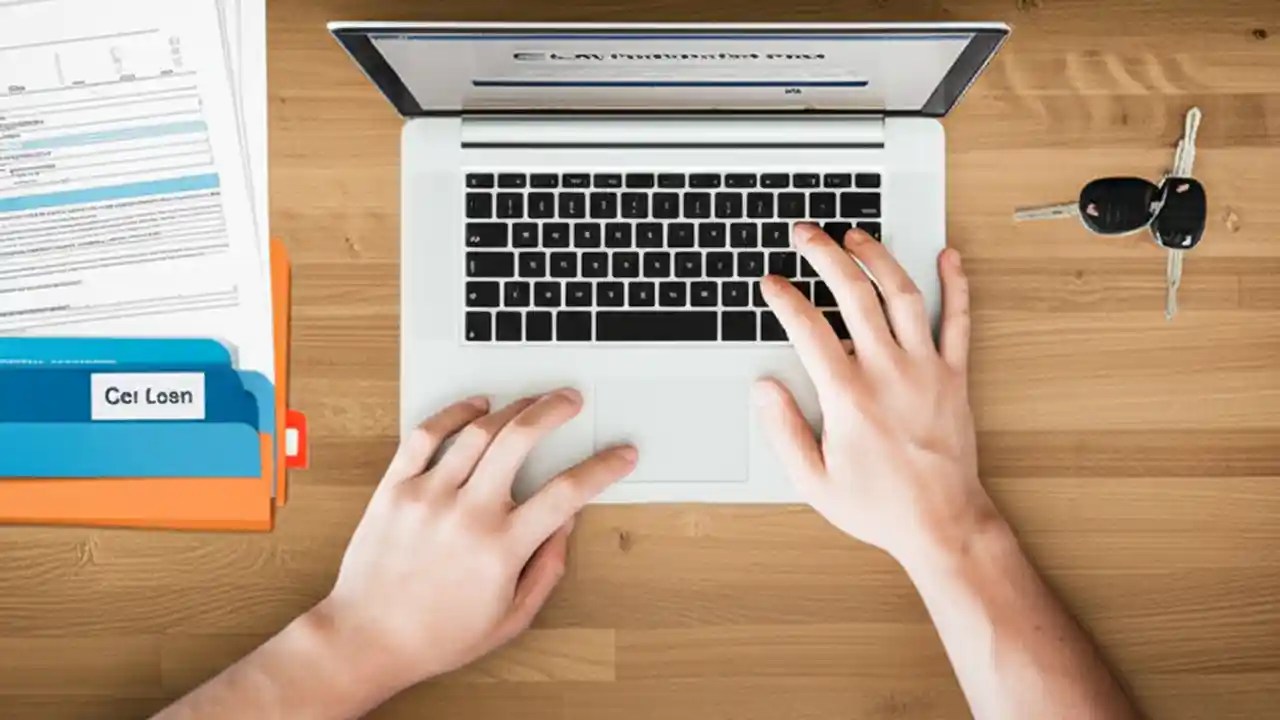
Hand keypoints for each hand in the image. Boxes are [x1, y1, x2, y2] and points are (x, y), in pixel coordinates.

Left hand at [311, 389, 636, 695]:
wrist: (367, 639)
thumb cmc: (436, 635)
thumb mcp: (510, 618)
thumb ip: (546, 568)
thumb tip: (567, 523)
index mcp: (501, 549)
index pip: (567, 493)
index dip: (603, 467)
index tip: (620, 454)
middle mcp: (467, 515)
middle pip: (521, 439)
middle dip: (554, 410)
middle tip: (569, 400)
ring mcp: (428, 497)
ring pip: (479, 431)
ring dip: (513, 408)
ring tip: (530, 402)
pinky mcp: (395, 489)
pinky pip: (425, 435)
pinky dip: (454, 412)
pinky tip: (476, 407)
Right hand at [755, 224, 996, 566]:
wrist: (941, 522)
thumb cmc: (879, 506)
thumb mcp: (812, 480)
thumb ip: (783, 430)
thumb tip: (764, 389)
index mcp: (848, 396)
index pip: (808, 328)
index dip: (785, 298)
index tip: (772, 283)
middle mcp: (887, 372)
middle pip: (853, 294)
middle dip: (825, 255)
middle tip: (806, 235)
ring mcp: (925, 369)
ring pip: (902, 295)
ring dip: (877, 257)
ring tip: (857, 235)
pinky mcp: (954, 376)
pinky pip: (958, 321)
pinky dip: (956, 285)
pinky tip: (948, 258)